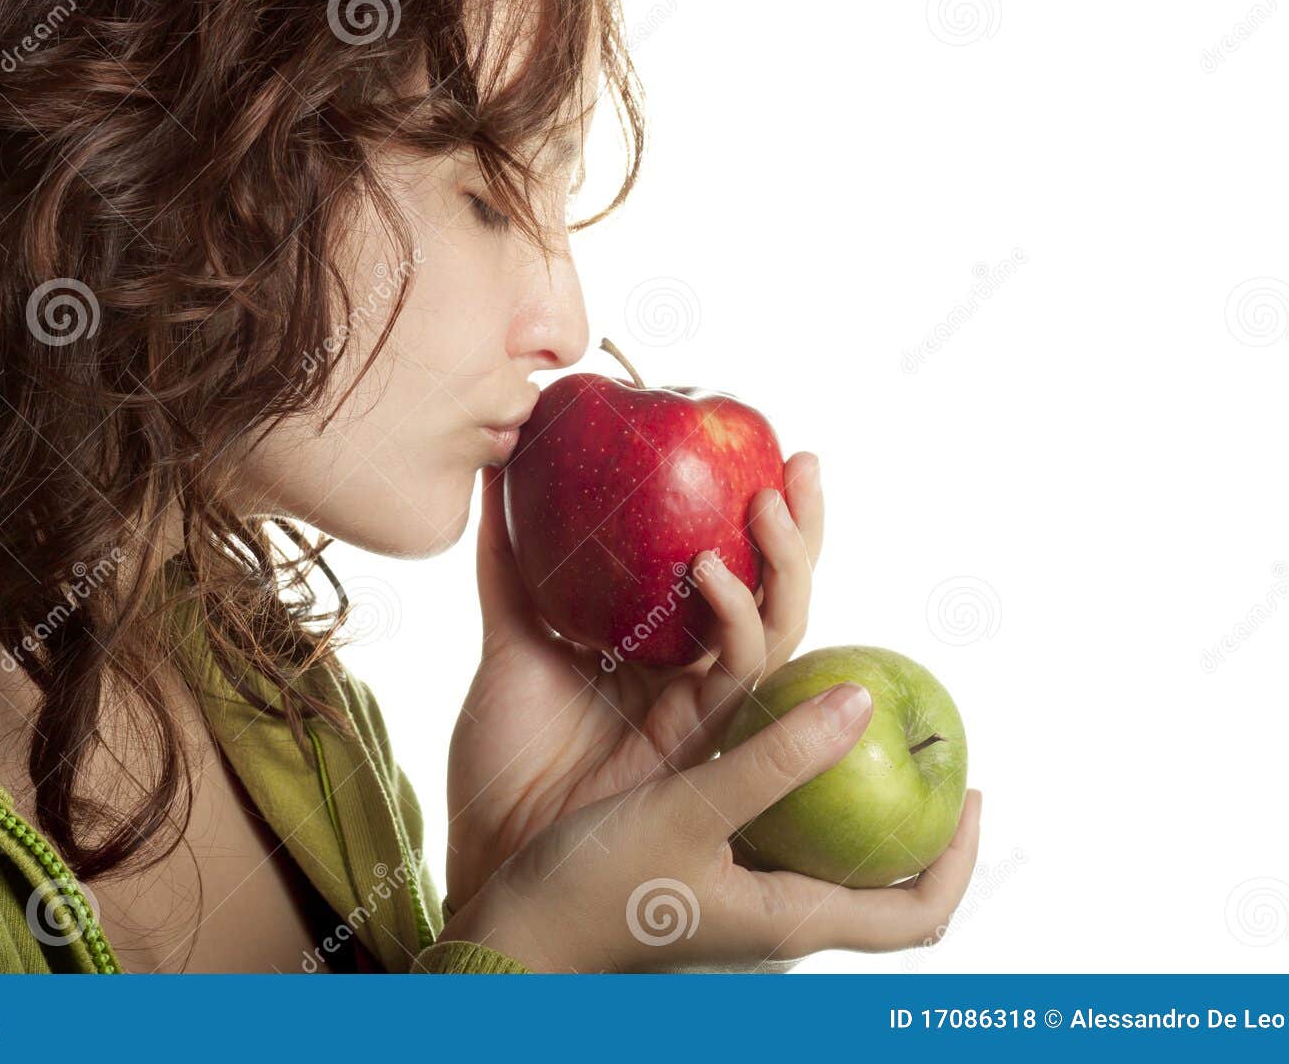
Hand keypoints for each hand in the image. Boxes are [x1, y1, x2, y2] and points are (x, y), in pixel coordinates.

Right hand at [440, 682, 982, 971]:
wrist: (513, 934)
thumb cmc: (594, 892)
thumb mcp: (688, 816)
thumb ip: (774, 761)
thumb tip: (860, 703)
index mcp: (791, 917)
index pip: (918, 915)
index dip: (959, 857)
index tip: (974, 790)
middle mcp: (776, 909)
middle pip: (879, 877)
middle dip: (909, 811)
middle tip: (915, 734)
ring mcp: (738, 894)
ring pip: (823, 845)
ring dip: (846, 785)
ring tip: (845, 710)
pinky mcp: (701, 870)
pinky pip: (770, 825)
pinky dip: (787, 776)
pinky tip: (761, 721)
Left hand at [446, 453, 823, 905]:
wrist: (487, 841)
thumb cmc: (502, 754)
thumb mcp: (510, 639)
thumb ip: (512, 565)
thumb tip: (493, 471)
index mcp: (662, 648)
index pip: (733, 572)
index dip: (757, 518)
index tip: (763, 448)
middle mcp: (697, 678)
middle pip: (775, 596)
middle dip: (800, 531)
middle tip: (800, 463)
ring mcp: (704, 712)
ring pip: (777, 633)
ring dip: (784, 568)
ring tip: (766, 504)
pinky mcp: (697, 746)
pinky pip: (738, 680)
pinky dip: (736, 624)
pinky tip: (712, 574)